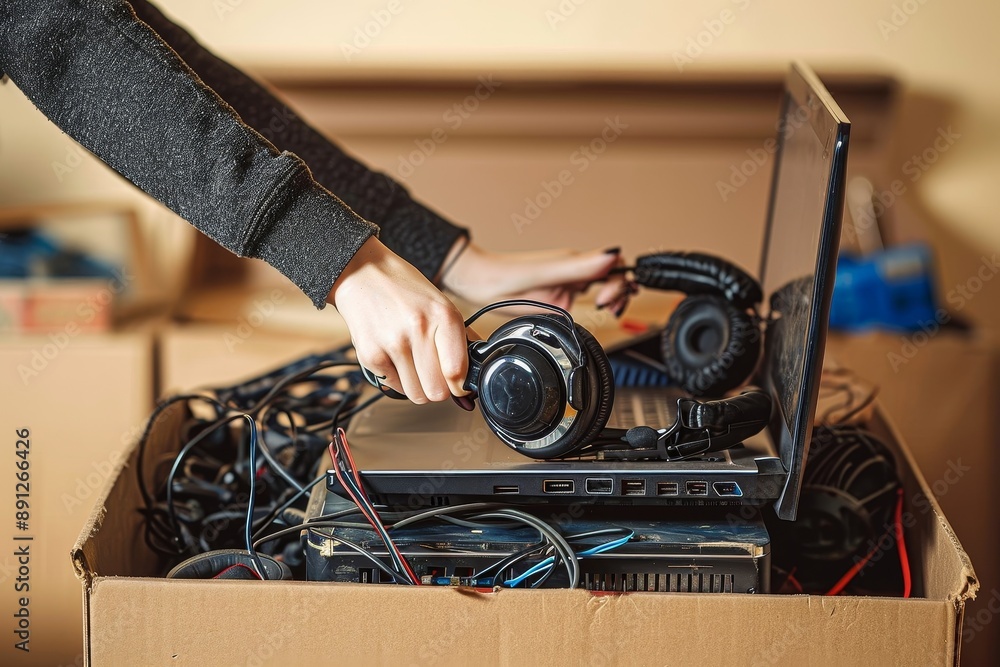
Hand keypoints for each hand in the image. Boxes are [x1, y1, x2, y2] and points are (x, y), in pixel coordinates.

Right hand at [329, 237, 470, 403]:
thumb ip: (462, 340)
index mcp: (444, 316)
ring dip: (418, 386)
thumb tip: (473, 377)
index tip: (458, 384)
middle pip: (437, 391)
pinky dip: (397, 380)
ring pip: (416, 395)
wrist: (363, 273)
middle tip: (434, 374)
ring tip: (414, 364)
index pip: (457, 373)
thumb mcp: (442, 305)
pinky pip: (394, 388)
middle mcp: (419, 329)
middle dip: (439, 388)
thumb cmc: (404, 289)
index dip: (460, 386)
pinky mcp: (370, 355)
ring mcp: (393, 343)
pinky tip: (395, 358)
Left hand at [440, 242, 633, 315]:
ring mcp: (567, 282)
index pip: (615, 265)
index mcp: (574, 263)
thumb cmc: (504, 276)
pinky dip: (596, 302)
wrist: (479, 283)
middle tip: (609, 307)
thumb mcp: (546, 275)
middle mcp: (574, 270)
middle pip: (614, 275)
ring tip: (607, 308)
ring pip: (603, 284)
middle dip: (621, 291)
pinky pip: (585, 294)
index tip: (603, 301)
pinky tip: (593, 310)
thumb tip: (612, 255)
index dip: (618, 284)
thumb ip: (580, 267)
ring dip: (612, 296)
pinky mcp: (558, 293)